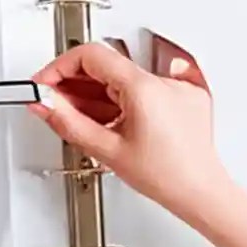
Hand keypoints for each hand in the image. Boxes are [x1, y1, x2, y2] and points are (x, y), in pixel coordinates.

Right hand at [28, 41, 231, 222]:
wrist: (201, 191)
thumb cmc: (167, 176)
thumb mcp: (106, 150)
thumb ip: (67, 123)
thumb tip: (45, 104)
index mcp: (143, 87)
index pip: (91, 55)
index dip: (60, 67)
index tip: (46, 83)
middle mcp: (162, 79)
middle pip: (106, 64)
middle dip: (75, 82)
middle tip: (57, 103)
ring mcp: (175, 85)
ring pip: (122, 76)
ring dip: (96, 92)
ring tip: (85, 119)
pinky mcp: (181, 94)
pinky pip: (141, 86)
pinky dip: (119, 99)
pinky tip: (110, 120)